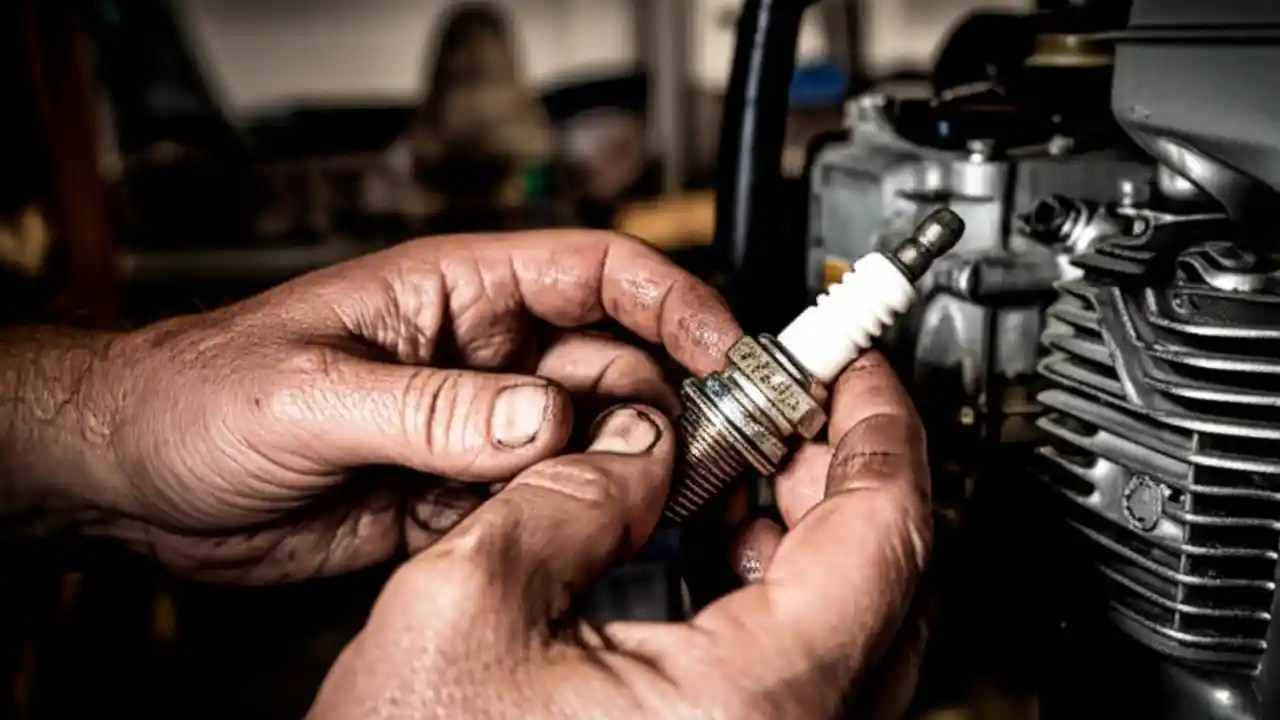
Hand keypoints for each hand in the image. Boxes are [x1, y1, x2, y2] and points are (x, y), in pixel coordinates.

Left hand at [73, 230, 738, 582]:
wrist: (139, 479)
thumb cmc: (197, 396)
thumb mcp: (310, 395)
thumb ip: (430, 410)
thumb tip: (541, 419)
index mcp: (453, 294)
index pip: (594, 273)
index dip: (673, 302)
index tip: (725, 348)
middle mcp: (480, 357)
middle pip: (615, 363)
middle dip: (663, 402)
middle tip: (688, 458)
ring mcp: (476, 427)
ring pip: (590, 438)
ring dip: (626, 468)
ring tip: (644, 505)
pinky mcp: (460, 493)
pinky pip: (546, 499)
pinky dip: (577, 517)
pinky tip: (587, 536)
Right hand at [310, 353, 929, 718]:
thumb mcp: (466, 603)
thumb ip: (570, 491)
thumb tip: (638, 437)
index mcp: (746, 706)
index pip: (883, 533)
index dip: (878, 427)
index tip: (855, 373)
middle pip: (890, 584)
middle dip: (840, 474)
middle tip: (789, 409)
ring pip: (857, 634)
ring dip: (812, 537)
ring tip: (744, 472)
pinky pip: (809, 681)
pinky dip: (783, 602)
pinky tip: (721, 557)